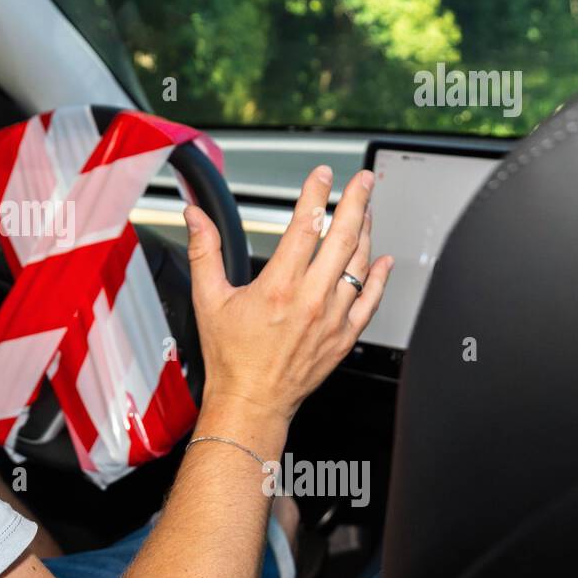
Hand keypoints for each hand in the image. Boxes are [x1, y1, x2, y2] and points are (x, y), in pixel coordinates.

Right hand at [184, 165, 392, 424]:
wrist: (252, 401)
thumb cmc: (231, 356)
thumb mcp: (208, 299)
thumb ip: (204, 251)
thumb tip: (194, 218)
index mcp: (278, 286)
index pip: (305, 226)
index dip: (316, 194)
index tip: (321, 176)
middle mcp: (311, 300)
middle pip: (342, 238)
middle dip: (356, 202)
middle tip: (363, 181)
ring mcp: (332, 319)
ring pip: (359, 264)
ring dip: (366, 232)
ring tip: (368, 210)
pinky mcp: (344, 337)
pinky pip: (370, 300)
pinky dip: (380, 276)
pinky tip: (383, 259)